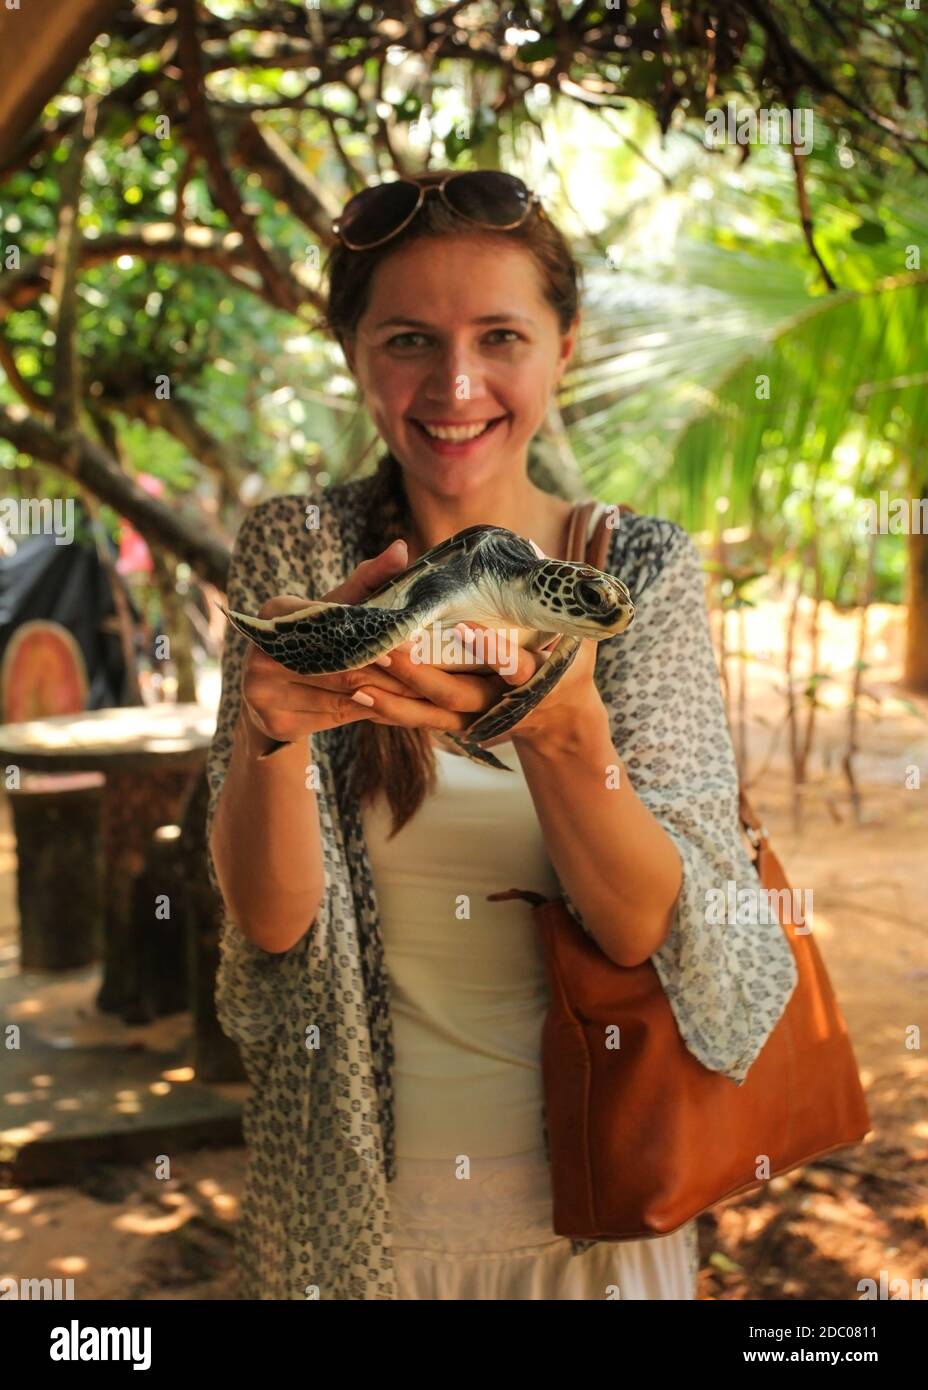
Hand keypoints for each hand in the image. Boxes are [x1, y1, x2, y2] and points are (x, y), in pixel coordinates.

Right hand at [238, 538, 428, 744]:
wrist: (274, 693)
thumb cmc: (315, 640)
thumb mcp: (337, 609)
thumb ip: (369, 580)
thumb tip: (402, 548)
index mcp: (274, 612)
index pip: (333, 623)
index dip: (374, 634)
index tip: (412, 642)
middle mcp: (260, 650)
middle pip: (339, 663)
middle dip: (385, 668)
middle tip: (423, 670)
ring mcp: (261, 690)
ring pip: (341, 694)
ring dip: (382, 694)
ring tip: (417, 692)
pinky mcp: (273, 721)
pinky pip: (332, 718)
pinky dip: (365, 713)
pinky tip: (389, 708)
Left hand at [346, 621, 601, 749]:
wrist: (559, 716)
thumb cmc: (563, 662)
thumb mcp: (569, 633)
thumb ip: (549, 601)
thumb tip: (536, 552)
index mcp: (533, 678)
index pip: (514, 668)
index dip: (491, 651)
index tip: (467, 627)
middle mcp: (500, 703)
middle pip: (456, 694)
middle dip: (420, 673)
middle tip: (388, 648)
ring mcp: (476, 719)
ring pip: (431, 713)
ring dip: (394, 697)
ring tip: (361, 676)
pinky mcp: (457, 726)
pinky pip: (420, 720)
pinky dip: (390, 710)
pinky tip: (360, 696)